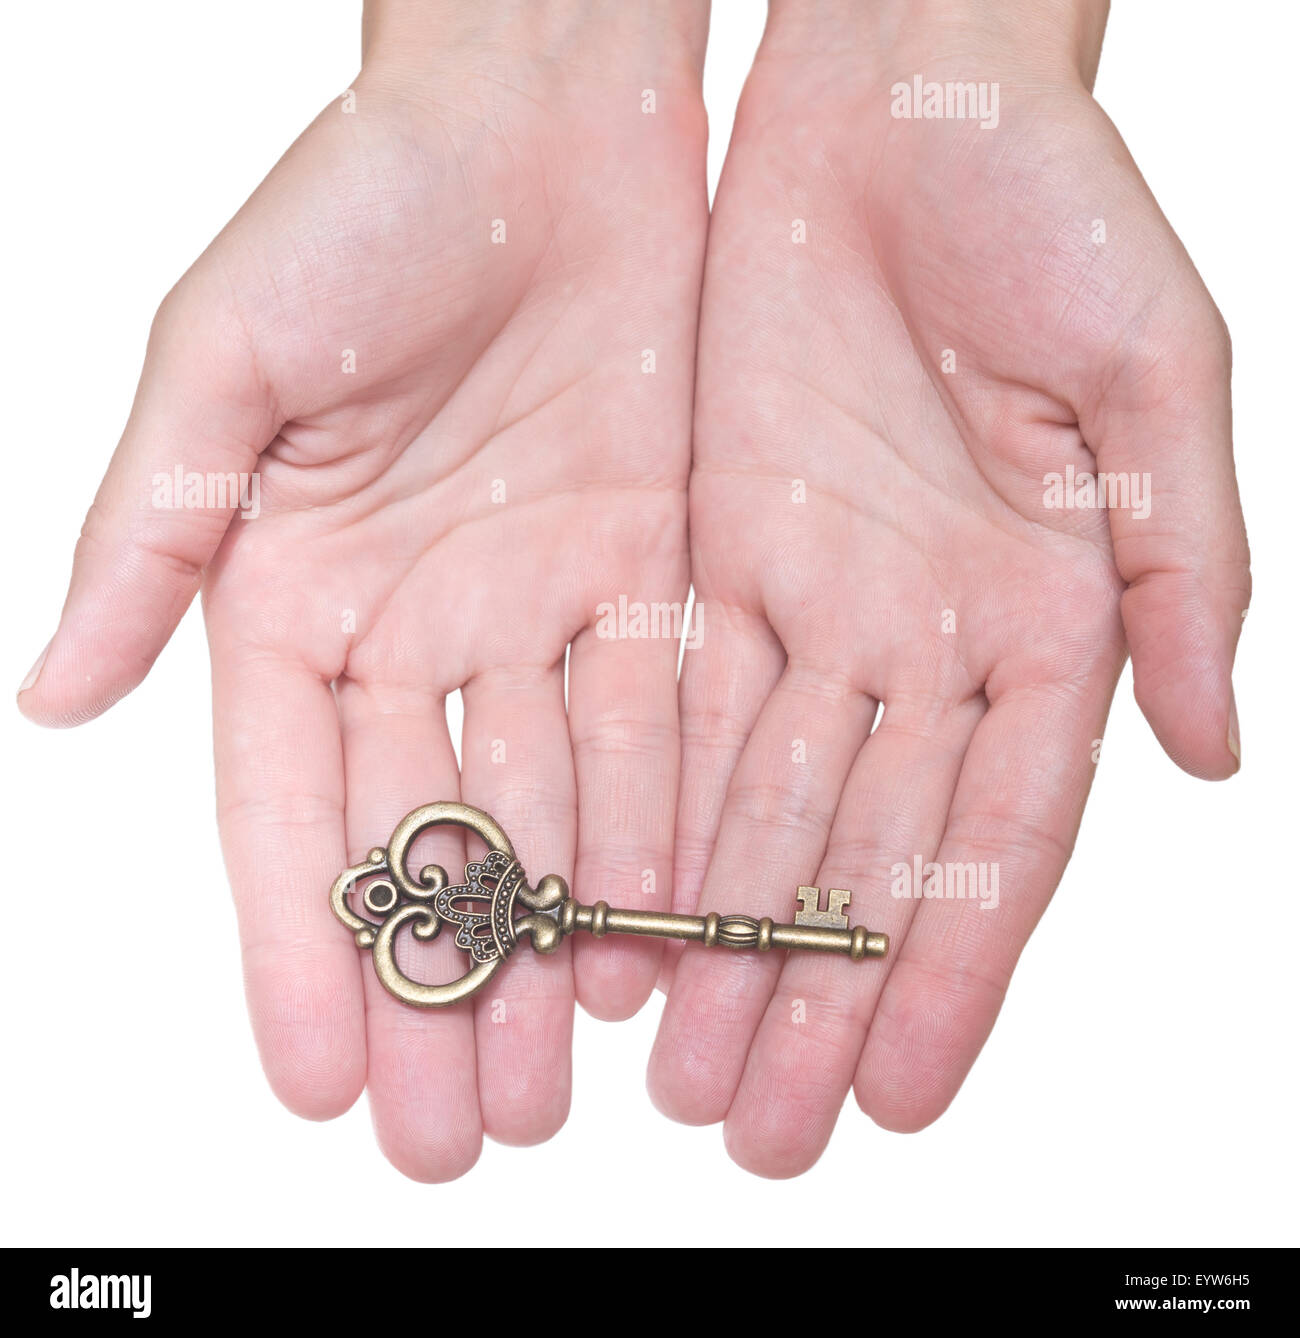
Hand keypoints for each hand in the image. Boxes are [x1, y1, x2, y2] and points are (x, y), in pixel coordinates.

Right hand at [18, 1, 708, 1179]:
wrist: (542, 113)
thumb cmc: (365, 203)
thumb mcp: (223, 363)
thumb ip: (149, 535)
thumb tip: (53, 695)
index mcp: (293, 594)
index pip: (288, 810)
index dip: (297, 946)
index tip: (317, 1077)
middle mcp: (418, 624)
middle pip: (422, 842)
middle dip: (436, 989)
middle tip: (452, 1134)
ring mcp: (537, 608)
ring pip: (545, 813)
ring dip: (550, 946)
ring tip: (558, 1082)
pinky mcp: (644, 574)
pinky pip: (651, 729)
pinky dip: (652, 834)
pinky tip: (655, 942)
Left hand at [649, 0, 1248, 1174]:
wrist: (898, 99)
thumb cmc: (1054, 203)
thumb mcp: (1157, 377)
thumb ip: (1190, 569)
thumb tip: (1221, 751)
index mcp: (1044, 614)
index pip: (997, 841)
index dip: (954, 972)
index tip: (906, 1098)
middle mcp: (919, 634)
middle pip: (860, 855)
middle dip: (812, 999)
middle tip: (757, 1132)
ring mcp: (809, 601)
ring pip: (753, 808)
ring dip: (718, 943)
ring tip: (672, 1071)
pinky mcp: (707, 550)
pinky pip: (672, 707)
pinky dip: (647, 813)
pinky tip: (615, 914)